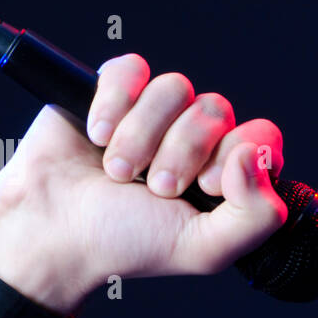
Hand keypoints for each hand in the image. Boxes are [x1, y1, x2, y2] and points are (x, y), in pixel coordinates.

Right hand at [0, 53, 288, 313]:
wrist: (55, 232)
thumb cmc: (126, 243)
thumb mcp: (204, 248)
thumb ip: (257, 216)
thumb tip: (258, 157)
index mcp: (223, 173)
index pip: (262, 136)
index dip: (237, 154)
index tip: (204, 187)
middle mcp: (194, 139)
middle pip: (215, 109)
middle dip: (181, 153)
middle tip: (153, 188)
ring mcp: (154, 113)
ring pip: (174, 87)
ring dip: (142, 136)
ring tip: (117, 171)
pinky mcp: (113, 91)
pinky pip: (132, 69)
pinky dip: (113, 103)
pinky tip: (95, 135)